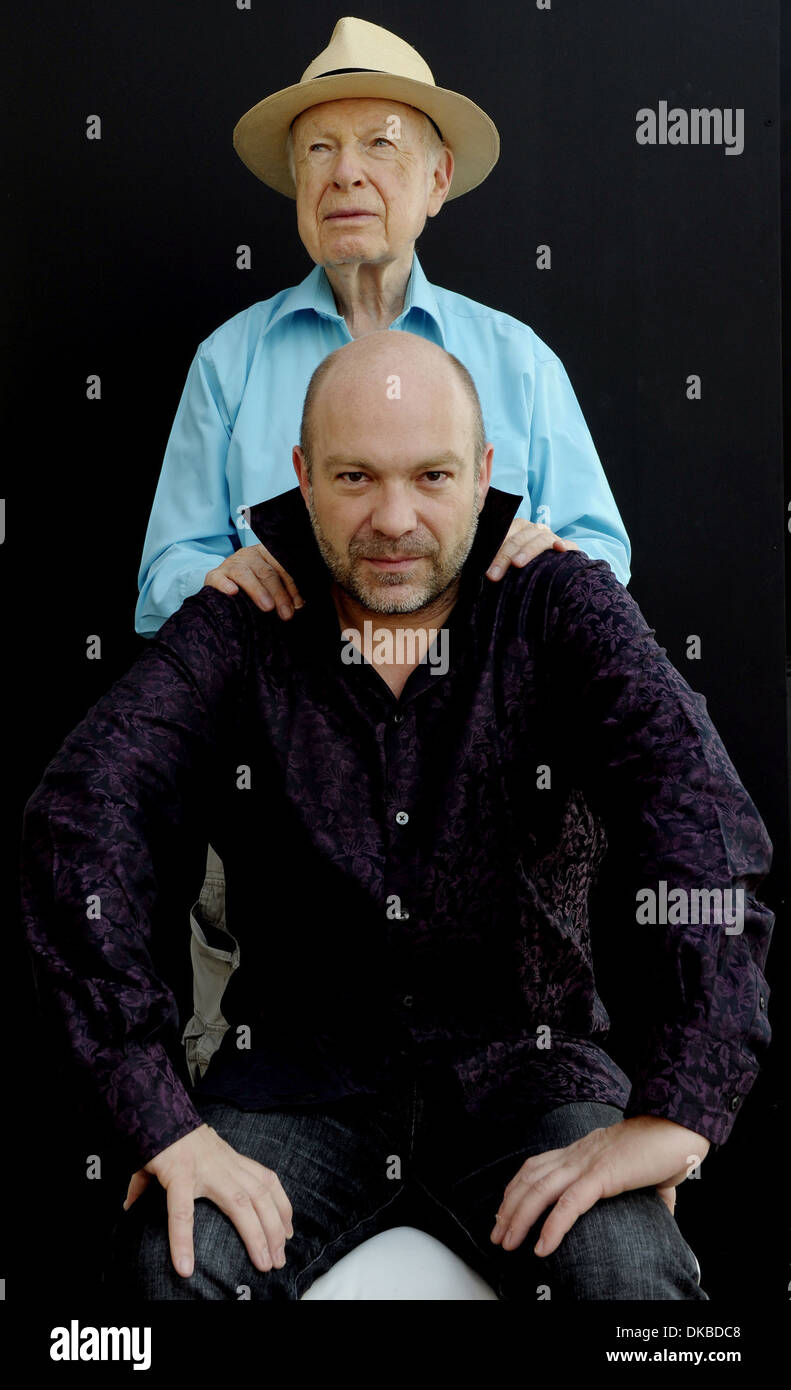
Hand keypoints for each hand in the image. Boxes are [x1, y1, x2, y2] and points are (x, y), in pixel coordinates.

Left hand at [123, 1123, 293, 1278]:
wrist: (176, 1116)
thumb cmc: (162, 1145)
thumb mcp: (142, 1168)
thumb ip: (137, 1190)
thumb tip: (127, 1211)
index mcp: (179, 1173)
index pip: (181, 1209)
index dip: (183, 1240)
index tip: (186, 1269)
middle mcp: (212, 1168)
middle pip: (240, 1203)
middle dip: (258, 1236)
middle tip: (267, 1265)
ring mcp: (231, 1162)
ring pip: (262, 1192)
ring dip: (276, 1223)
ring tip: (282, 1251)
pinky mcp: (241, 1160)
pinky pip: (268, 1179)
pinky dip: (281, 1202)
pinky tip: (287, 1223)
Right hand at [205, 543, 304, 618]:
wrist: (223, 583)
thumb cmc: (254, 585)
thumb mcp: (270, 584)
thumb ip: (284, 591)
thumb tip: (298, 605)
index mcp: (266, 553)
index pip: (281, 568)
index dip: (291, 587)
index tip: (298, 605)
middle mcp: (248, 555)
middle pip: (266, 572)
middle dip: (278, 594)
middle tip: (286, 613)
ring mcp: (230, 564)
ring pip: (244, 574)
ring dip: (257, 590)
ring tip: (267, 607)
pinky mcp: (214, 575)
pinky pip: (218, 578)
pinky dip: (225, 584)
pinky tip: (233, 592)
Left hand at [485, 519, 580, 579]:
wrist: (554, 572)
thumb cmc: (522, 567)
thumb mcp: (507, 561)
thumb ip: (494, 559)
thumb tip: (475, 572)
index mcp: (519, 529)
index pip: (505, 533)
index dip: (494, 552)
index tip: (485, 570)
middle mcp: (536, 530)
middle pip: (519, 538)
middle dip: (504, 556)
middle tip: (493, 576)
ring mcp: (553, 538)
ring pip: (541, 539)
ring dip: (529, 550)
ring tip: (517, 564)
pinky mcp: (570, 548)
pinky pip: (569, 544)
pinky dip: (565, 545)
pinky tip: (560, 550)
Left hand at [490, 1115, 709, 1256]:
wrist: (679, 1126)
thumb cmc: (665, 1147)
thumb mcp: (644, 1172)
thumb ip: (648, 1193)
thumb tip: (665, 1216)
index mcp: (582, 1151)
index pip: (536, 1167)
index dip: (516, 1189)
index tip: (505, 1212)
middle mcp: (577, 1154)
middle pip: (529, 1179)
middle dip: (508, 1208)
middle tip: (497, 1235)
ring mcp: (588, 1163)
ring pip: (540, 1191)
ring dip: (518, 1219)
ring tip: (508, 1244)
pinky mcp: (603, 1175)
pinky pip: (570, 1203)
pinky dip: (552, 1226)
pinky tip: (542, 1246)